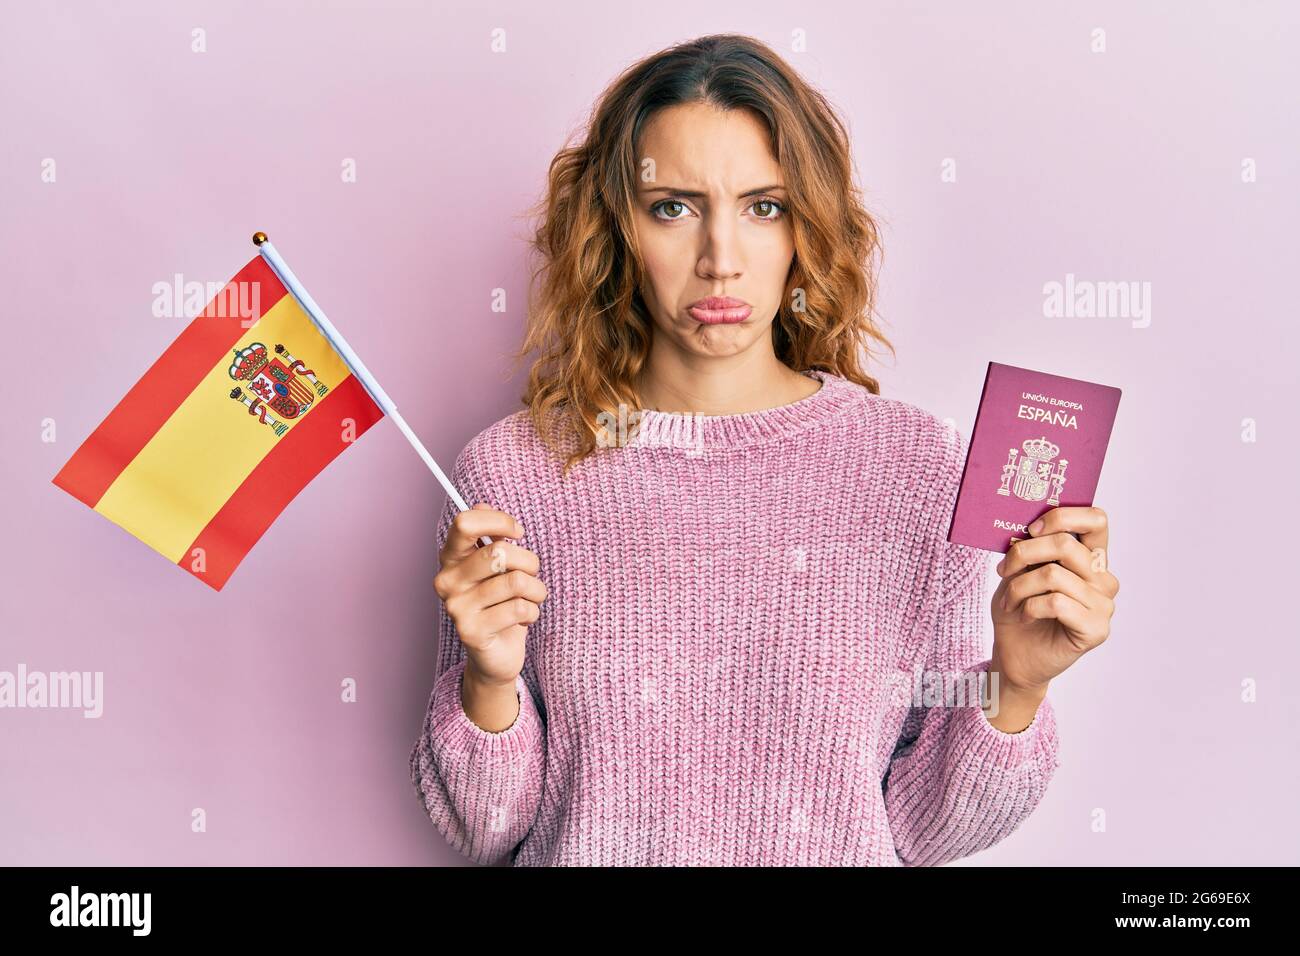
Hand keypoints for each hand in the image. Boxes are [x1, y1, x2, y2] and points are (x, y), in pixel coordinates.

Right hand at [432, 502, 547, 687]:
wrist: (496, 654)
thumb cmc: (501, 601)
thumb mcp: (498, 566)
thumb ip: (491, 536)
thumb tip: (483, 504)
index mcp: (451, 558)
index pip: (465, 523)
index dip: (498, 521)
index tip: (518, 532)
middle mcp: (447, 580)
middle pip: (498, 552)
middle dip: (528, 561)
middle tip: (531, 574)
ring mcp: (456, 607)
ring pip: (515, 581)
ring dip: (536, 590)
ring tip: (532, 599)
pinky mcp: (471, 631)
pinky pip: (519, 608)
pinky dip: (533, 612)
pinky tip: (524, 619)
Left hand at [989, 505, 1118, 694]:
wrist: (1015, 655)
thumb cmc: (1018, 610)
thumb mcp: (1017, 572)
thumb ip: (1030, 550)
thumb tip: (1025, 530)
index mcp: (1089, 559)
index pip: (1096, 519)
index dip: (1062, 516)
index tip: (1031, 529)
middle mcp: (1103, 579)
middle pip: (1066, 545)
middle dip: (1023, 553)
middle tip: (1003, 569)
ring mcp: (1104, 605)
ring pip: (1053, 575)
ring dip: (1019, 586)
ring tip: (1009, 600)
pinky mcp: (1096, 629)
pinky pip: (1056, 603)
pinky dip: (1030, 606)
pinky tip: (1024, 615)